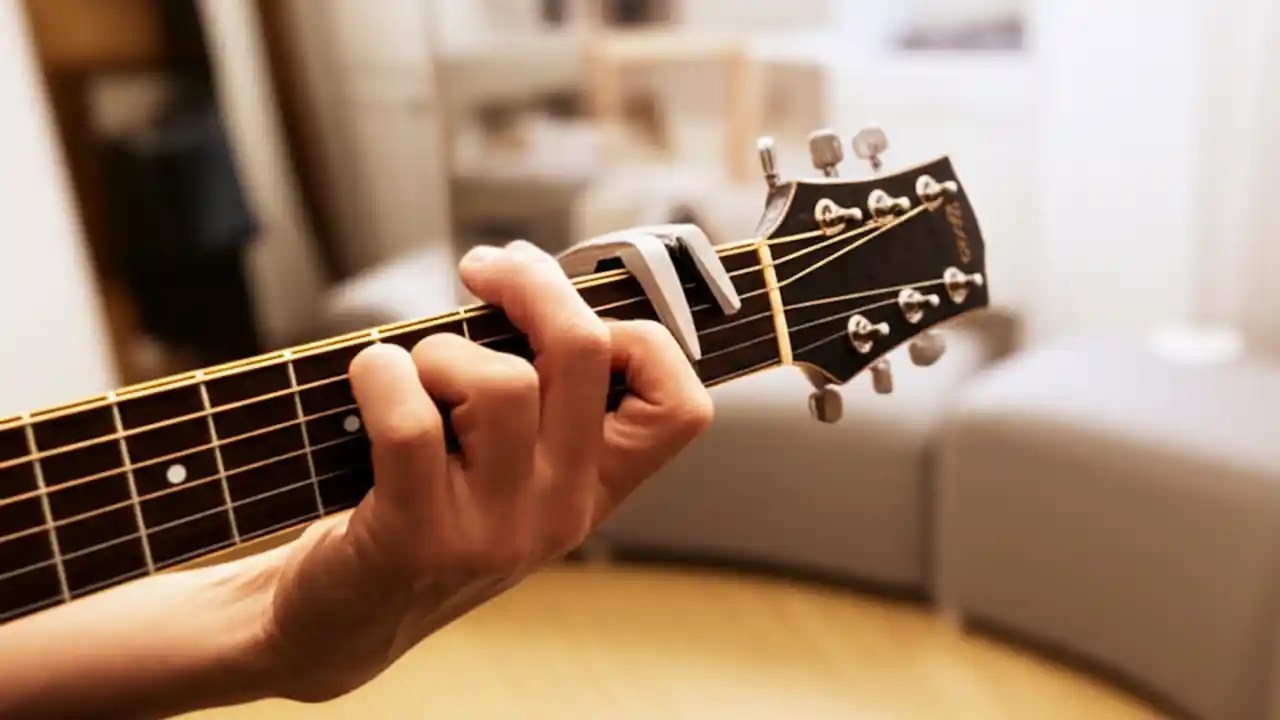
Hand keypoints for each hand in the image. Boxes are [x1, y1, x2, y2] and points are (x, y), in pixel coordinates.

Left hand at [259, 241, 713, 700]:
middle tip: (488, 269)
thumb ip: (536, 392)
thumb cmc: (421, 511)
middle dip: (533, 283)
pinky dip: (380, 374)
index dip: (641, 336)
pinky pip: (410, 419)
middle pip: (585, 353)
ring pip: (498, 381)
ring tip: (412, 375)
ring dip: (439, 351)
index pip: (680, 408)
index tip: (576, 308)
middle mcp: (560, 509)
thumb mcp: (507, 467)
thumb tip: (526, 276)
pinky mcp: (417, 538)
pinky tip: (369, 382)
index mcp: (596, 486)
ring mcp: (495, 529)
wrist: (342, 624)